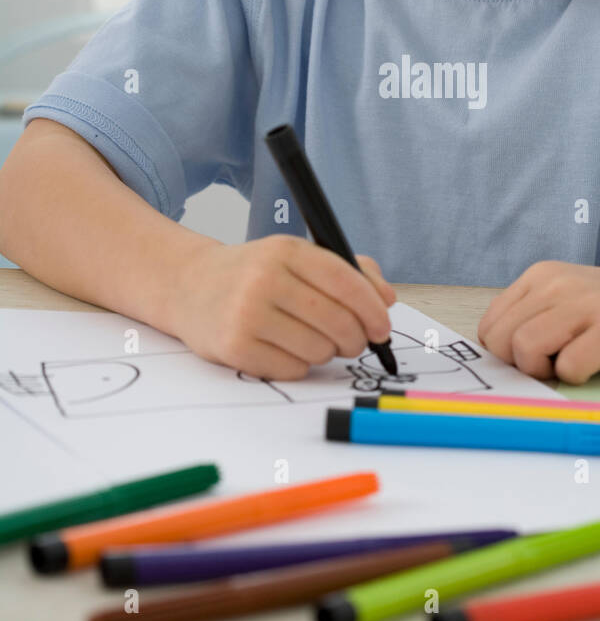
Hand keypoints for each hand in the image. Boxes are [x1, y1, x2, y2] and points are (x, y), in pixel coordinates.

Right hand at [172, 235, 396, 379]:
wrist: (190, 286)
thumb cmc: (255, 274)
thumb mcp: (297, 257)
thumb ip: (349, 270)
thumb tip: (387, 299)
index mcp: (286, 250)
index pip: (345, 281)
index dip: (373, 309)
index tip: (383, 328)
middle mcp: (265, 279)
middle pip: (337, 321)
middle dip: (355, 339)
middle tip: (353, 343)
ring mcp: (246, 314)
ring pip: (318, 350)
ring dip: (325, 353)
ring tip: (309, 340)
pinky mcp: (234, 347)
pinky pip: (292, 370)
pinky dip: (299, 366)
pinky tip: (283, 349)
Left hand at [476, 260, 599, 383]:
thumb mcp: (566, 299)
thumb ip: (532, 317)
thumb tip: (496, 358)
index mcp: (540, 277)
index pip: (490, 327)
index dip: (505, 353)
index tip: (536, 356)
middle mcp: (558, 284)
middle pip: (501, 340)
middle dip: (520, 365)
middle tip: (553, 365)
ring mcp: (586, 304)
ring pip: (525, 348)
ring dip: (544, 371)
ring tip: (573, 363)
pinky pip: (570, 366)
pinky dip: (576, 377)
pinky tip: (597, 364)